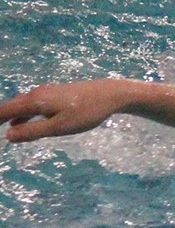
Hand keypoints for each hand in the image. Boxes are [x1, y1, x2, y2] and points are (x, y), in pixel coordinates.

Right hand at [0, 80, 131, 142]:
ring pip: (22, 104)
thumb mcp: (59, 127)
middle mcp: (36, 93)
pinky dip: (23, 113)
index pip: (5, 110)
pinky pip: (32, 104)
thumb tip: (8, 135)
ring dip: (10, 115)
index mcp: (34, 101)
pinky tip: (23, 122)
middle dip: (0, 117)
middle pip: (11, 105)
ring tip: (3, 127)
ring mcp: (47, 92)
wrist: (111, 94)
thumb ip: (33, 131)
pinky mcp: (56, 94)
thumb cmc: (86, 113)